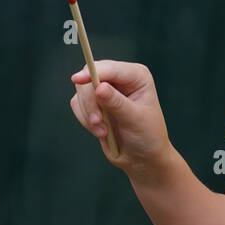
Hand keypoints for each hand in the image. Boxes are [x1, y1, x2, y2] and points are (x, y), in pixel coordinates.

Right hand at [69, 60, 171, 175]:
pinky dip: (85, 119)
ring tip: (104, 131)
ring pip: (81, 92)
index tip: (78, 80)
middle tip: (97, 121)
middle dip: (91, 102)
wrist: (142, 156)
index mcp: (136, 76)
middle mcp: (120, 78)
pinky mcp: (93, 103)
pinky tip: (101, 131)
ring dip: (88, 114)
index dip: (93, 72)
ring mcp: (105, 90)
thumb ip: (116, 103)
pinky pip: (77, 105)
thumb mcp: (134, 119)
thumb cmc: (147, 135)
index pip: (110, 68)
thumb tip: (99, 87)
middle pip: (90, 76)